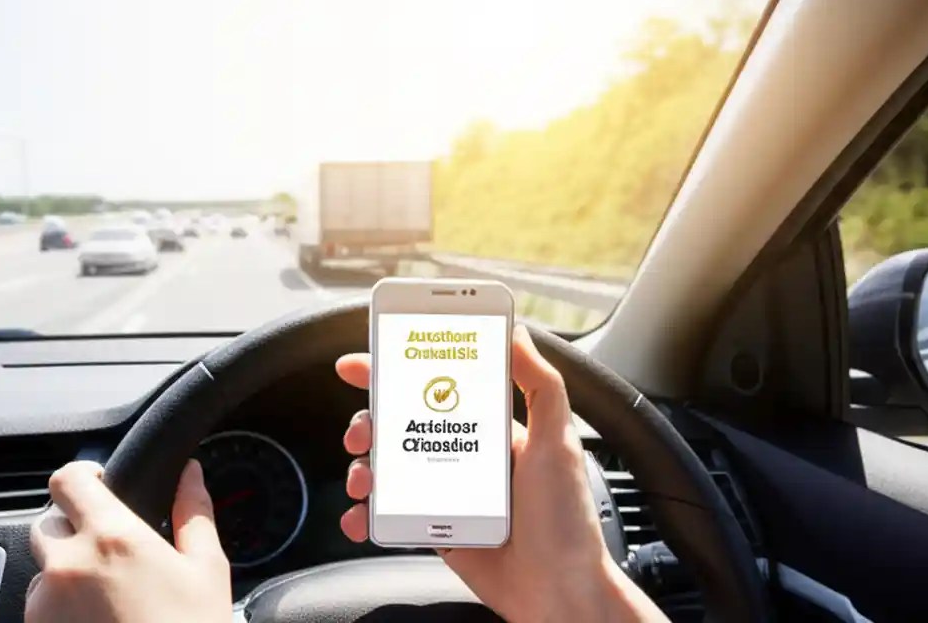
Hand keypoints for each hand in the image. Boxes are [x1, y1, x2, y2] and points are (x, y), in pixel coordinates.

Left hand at [26, 460, 230, 622]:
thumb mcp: (206, 569)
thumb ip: (193, 512)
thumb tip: (191, 473)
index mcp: (112, 538)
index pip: (68, 480)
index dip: (82, 476)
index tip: (98, 483)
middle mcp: (69, 566)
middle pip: (48, 523)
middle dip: (74, 529)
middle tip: (110, 551)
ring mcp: (46, 605)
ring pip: (43, 569)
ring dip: (66, 572)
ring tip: (108, 598)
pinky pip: (41, 607)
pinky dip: (62, 609)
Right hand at [336, 325, 666, 622]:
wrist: (560, 594)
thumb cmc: (567, 521)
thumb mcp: (560, 443)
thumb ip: (541, 385)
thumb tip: (517, 332)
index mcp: (491, 430)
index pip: (438, 387)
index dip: (398, 372)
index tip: (365, 362)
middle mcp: (465, 457)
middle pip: (400, 427)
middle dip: (369, 423)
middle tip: (362, 433)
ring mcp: (446, 494)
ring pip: (388, 470)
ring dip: (363, 469)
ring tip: (364, 479)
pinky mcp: (434, 530)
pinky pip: (389, 516)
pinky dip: (366, 516)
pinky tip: (360, 517)